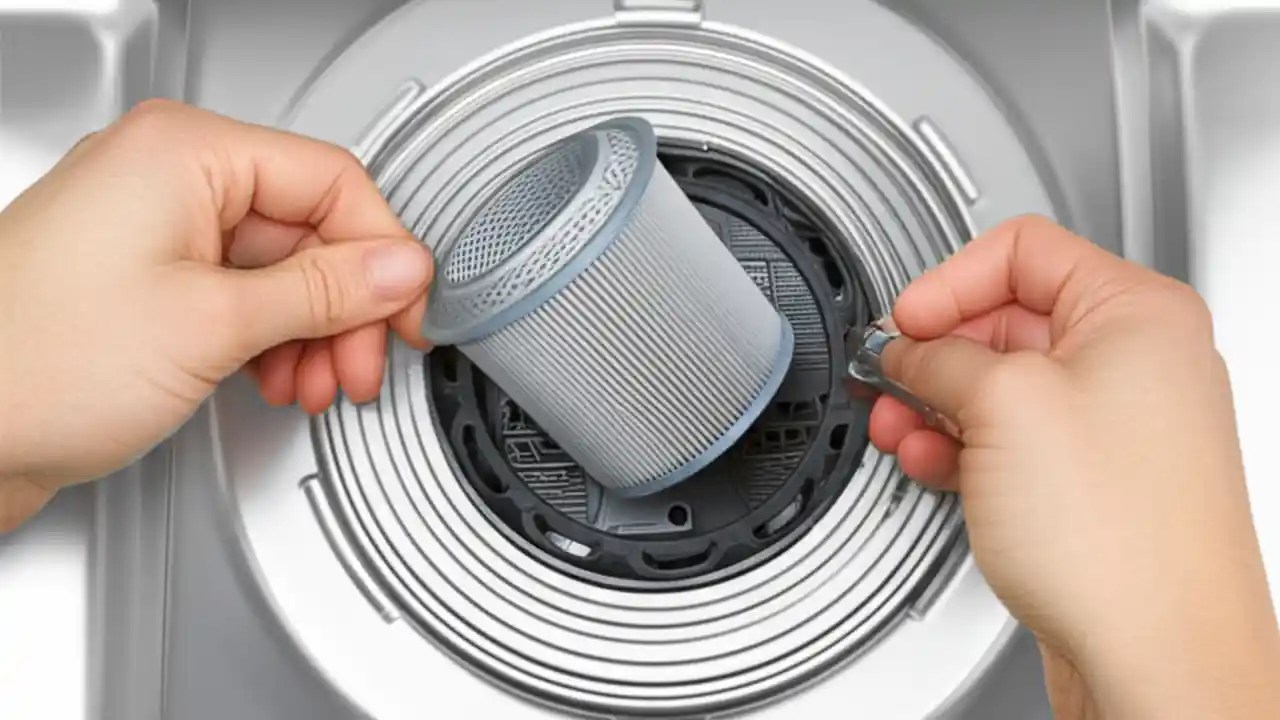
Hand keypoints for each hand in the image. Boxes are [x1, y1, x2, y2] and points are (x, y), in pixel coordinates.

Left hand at [0, 100, 431, 531]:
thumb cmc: (32, 364)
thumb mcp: (214, 323)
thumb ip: (324, 290)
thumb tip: (400, 268)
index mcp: (185, 152)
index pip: (332, 180)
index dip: (382, 252)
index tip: (408, 313)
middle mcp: (169, 177)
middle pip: (308, 229)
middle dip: (346, 307)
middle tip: (362, 364)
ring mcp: (155, 230)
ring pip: (279, 268)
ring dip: (313, 332)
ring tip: (317, 385)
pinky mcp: (146, 281)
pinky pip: (239, 294)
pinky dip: (271, 339)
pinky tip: (278, 378)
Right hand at [869, 215, 1279, 717]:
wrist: (1157, 654)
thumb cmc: (1120, 537)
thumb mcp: (1002, 405)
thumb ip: (940, 357)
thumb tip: (908, 347)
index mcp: (1137, 314)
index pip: (1023, 250)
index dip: (949, 280)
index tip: (905, 321)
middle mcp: (1138, 364)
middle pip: (1008, 320)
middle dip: (936, 351)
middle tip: (889, 376)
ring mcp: (1118, 427)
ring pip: (1005, 387)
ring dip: (939, 403)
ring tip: (899, 428)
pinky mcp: (1095, 483)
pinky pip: (1015, 442)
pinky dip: (965, 446)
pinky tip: (932, 462)